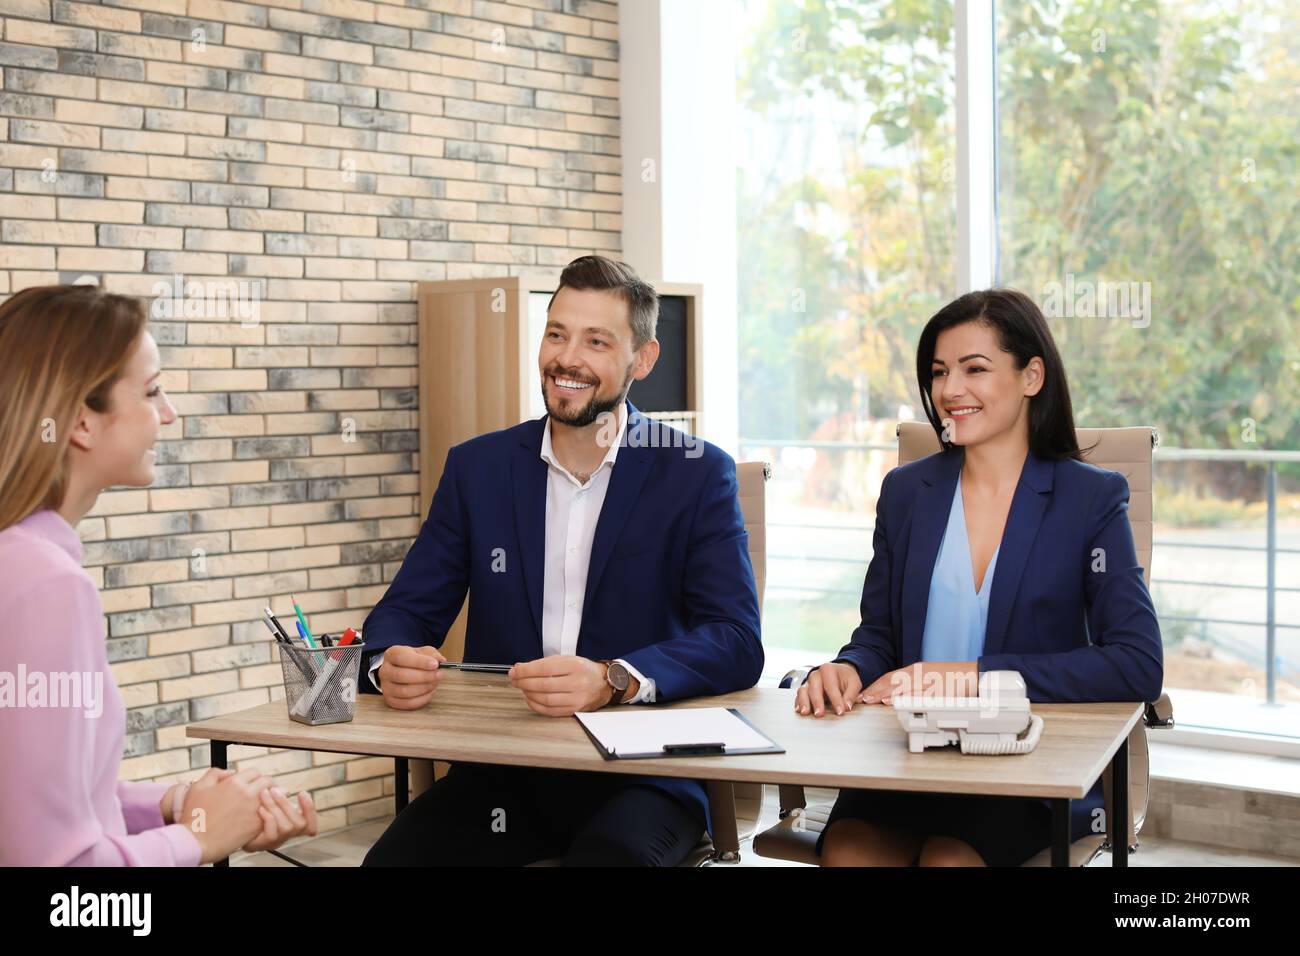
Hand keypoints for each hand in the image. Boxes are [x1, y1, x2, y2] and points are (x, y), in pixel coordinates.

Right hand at [181, 767, 275, 863]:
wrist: (197, 842)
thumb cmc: (196, 816)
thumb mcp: (198, 787)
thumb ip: (215, 774)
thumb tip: (230, 772)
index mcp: (234, 783)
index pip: (254, 772)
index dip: (253, 776)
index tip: (252, 782)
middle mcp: (247, 793)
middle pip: (267, 781)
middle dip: (266, 784)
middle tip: (265, 789)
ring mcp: (254, 809)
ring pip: (273, 797)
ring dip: (271, 797)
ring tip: (268, 800)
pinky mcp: (257, 824)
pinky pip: (271, 813)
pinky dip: (270, 812)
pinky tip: (265, 814)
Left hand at [242, 787, 318, 851]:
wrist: (237, 828)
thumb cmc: (256, 813)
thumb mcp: (270, 804)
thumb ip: (280, 799)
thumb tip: (284, 791)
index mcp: (292, 825)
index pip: (311, 824)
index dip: (310, 810)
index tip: (302, 792)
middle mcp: (287, 836)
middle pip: (300, 823)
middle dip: (287, 804)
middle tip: (274, 789)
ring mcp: (277, 841)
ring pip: (286, 827)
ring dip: (276, 808)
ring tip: (265, 794)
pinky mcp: (264, 844)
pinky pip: (272, 833)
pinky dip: (268, 818)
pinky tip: (260, 809)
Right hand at [377, 644, 445, 710]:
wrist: (403, 670)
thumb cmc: (413, 660)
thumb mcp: (423, 652)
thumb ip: (432, 655)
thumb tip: (441, 661)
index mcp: (391, 655)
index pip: (401, 658)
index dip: (419, 662)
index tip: (435, 664)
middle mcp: (385, 671)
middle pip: (402, 676)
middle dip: (424, 676)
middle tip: (439, 674)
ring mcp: (386, 687)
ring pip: (404, 691)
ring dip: (424, 688)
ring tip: (435, 683)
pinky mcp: (390, 700)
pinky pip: (407, 703)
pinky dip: (422, 699)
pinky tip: (430, 691)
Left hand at [509, 655, 617, 716]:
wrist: (603, 684)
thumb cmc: (584, 670)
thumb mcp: (566, 660)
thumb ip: (543, 663)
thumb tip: (520, 668)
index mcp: (575, 666)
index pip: (545, 668)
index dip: (525, 671)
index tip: (514, 671)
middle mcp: (577, 682)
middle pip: (543, 685)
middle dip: (524, 682)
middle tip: (515, 680)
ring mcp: (576, 698)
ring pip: (545, 699)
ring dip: (528, 694)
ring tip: (522, 688)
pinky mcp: (574, 710)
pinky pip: (550, 710)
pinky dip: (536, 705)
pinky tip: (531, 698)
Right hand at [794, 662, 862, 716]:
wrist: (839, 673)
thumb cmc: (846, 678)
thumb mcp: (854, 683)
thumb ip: (851, 695)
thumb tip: (847, 706)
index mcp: (828, 670)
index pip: (831, 686)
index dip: (836, 700)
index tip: (840, 711)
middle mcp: (816, 675)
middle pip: (814, 688)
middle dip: (817, 702)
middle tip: (820, 714)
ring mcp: (808, 682)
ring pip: (803, 691)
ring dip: (804, 702)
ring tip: (806, 713)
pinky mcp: (804, 690)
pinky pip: (799, 696)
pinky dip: (798, 703)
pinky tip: (800, 710)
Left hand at [857, 662, 977, 704]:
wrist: (974, 674)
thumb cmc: (953, 678)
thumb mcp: (929, 677)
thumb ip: (914, 684)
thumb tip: (899, 693)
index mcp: (916, 670)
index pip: (890, 677)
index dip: (876, 686)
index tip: (864, 693)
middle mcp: (919, 674)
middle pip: (892, 681)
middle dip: (875, 690)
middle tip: (862, 698)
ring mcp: (927, 681)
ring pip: (901, 687)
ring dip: (884, 694)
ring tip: (872, 700)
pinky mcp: (935, 690)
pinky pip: (916, 694)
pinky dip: (903, 698)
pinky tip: (894, 702)